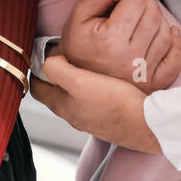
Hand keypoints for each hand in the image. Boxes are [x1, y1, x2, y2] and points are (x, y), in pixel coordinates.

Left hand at [31, 55, 161, 153]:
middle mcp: (74, 116)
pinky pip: (93, 101)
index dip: (34, 72)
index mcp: (62, 107)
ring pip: (75, 97)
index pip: (36, 89)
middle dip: (56, 75)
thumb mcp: (79, 81)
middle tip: (64, 56)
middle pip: (56, 93)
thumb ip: (58, 69)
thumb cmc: (114, 103)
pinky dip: (93, 89)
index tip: (39, 58)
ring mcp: (91, 120)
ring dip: (75, 81)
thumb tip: (49, 61)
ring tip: (85, 65)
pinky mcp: (108, 119)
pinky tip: (106, 81)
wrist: (146, 124)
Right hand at [58, 0, 180, 94]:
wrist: (76, 80)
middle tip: (134, 0)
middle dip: (145, 1)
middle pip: (152, 16)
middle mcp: (130, 60)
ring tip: (142, 16)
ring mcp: (143, 74)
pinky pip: (174, 60)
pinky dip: (176, 43)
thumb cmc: (78, 43)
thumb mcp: (82, 13)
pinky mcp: (153, 84)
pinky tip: (169, 32)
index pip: (135, 2)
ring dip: (158, 19)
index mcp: (110, 42)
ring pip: (165, 34)